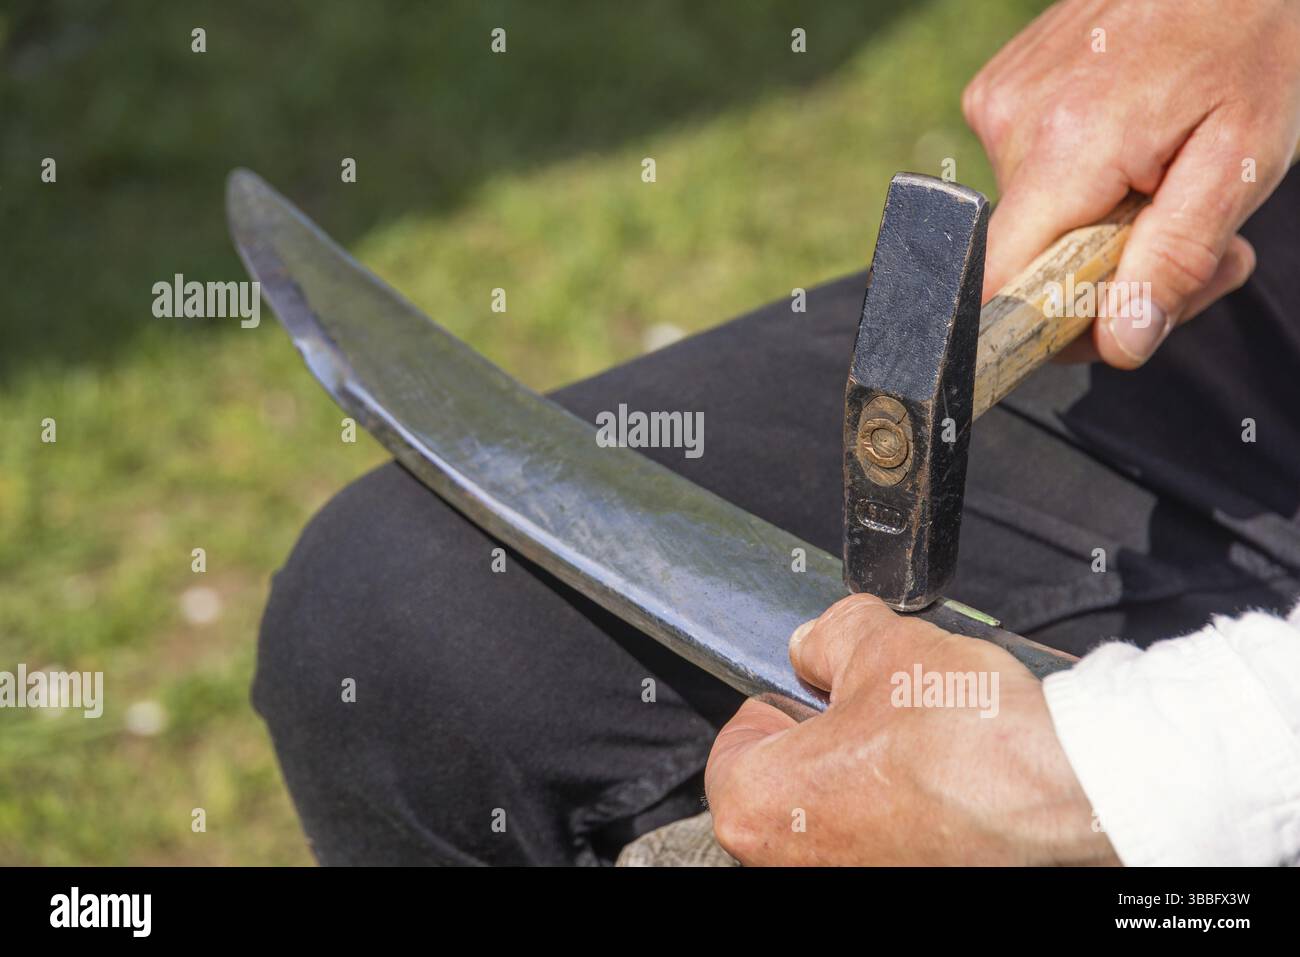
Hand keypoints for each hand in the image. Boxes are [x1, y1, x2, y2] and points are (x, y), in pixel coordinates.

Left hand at [704, 594, 1118, 864]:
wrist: (1058, 790)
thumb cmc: (962, 736)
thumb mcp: (876, 643)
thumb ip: (825, 637)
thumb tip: (816, 642)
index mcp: (758, 804)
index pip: (736, 743)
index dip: (780, 703)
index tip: (814, 692)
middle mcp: (792, 866)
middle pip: (785, 785)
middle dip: (824, 741)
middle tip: (871, 709)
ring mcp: (852, 886)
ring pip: (840, 816)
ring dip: (867, 777)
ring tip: (916, 744)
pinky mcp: (908, 890)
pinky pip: (888, 844)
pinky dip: (909, 814)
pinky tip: (944, 782)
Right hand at [963, 0, 1299, 366]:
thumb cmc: (1247, 40)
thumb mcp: (1241, 161)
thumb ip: (1176, 260)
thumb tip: (1119, 345)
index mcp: (1066, 148)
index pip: (997, 285)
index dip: (1041, 326)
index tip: (1102, 323)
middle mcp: (1011, 124)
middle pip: (1024, 262)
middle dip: (1102, 276)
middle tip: (1186, 241)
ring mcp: (996, 103)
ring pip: (1030, 223)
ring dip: (1096, 228)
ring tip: (1166, 177)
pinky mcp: (996, 91)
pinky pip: (1026, 177)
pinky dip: (1078, 184)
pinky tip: (1129, 146)